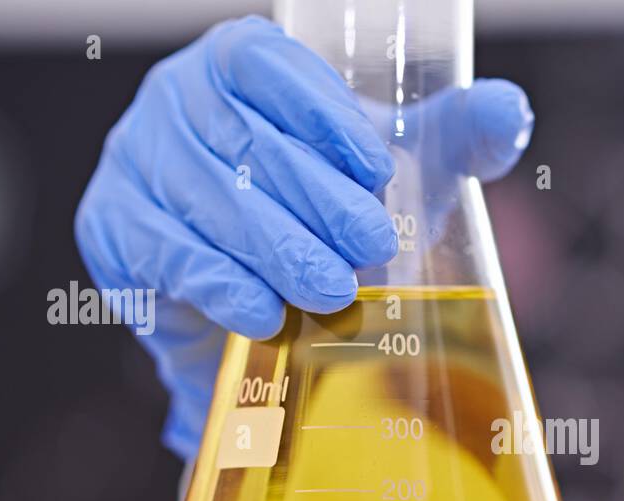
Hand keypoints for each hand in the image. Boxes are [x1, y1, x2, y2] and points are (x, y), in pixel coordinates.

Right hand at [75, 15, 533, 459]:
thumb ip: (456, 136)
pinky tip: (263, 312)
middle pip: (241, 140)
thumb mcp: (403, 172)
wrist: (267, 300)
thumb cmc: (333, 216)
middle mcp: (176, 101)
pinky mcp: (112, 230)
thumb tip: (511, 113)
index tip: (378, 166)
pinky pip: (164, 253)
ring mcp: (135, 162)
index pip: (268, 67)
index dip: (321, 114)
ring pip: (205, 200)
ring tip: (332, 290)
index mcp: (240, 65)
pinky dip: (219, 284)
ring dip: (273, 248)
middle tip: (370, 244)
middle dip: (312, 198)